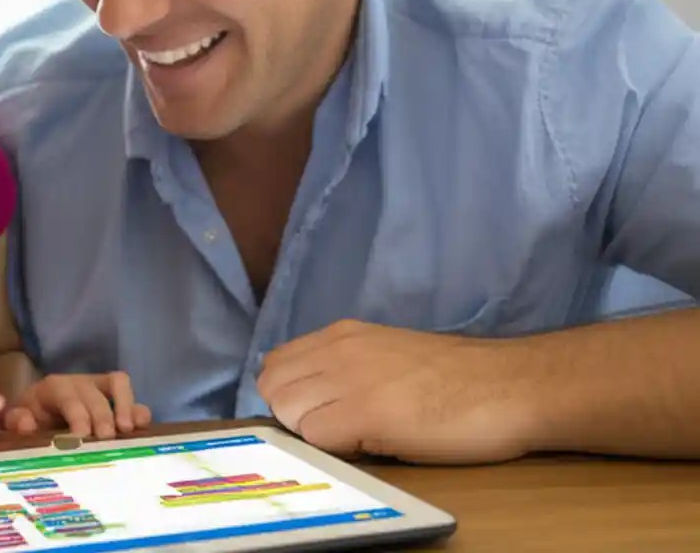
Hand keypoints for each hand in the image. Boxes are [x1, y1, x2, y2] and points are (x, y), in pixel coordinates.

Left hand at [2, 372, 151, 438]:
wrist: (38, 414)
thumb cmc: (30, 419)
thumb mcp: (18, 422)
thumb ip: (17, 423)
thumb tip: (27, 424)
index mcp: (53, 388)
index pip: (69, 398)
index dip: (78, 417)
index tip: (82, 440)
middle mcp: (79, 382)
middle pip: (95, 396)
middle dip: (101, 418)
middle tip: (105, 443)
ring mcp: (99, 387)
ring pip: (118, 383)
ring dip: (125, 407)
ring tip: (126, 431)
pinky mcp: (115, 398)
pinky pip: (130, 394)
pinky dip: (138, 410)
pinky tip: (139, 430)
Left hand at [257, 320, 536, 463]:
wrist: (511, 384)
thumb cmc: (459, 379)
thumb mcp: (387, 356)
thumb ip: (345, 367)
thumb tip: (311, 396)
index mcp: (342, 334)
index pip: (276, 363)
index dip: (290, 394)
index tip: (317, 413)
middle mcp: (338, 349)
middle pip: (272, 387)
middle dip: (292, 415)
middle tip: (334, 431)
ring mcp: (350, 378)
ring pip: (287, 411)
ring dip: (312, 432)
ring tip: (355, 437)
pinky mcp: (366, 412)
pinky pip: (315, 436)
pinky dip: (333, 449)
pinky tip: (371, 446)